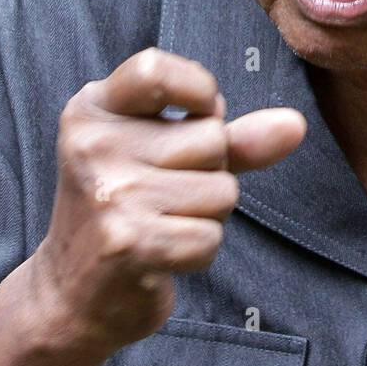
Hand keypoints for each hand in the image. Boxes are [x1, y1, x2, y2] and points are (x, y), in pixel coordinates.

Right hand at [34, 48, 305, 351]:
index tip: (197, 115)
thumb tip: (295, 124)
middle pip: (211, 137)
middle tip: (162, 196)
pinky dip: (199, 251)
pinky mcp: (126, 243)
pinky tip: (161, 255)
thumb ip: (233, 137)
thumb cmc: (130, 212)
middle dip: (209, 172)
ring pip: (220, 190)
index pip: (155, 69)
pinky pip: (210, 237)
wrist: (70, 296)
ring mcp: (108, 193)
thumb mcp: (171, 158)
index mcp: (94, 109)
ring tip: (160, 224)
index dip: (199, 91)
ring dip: (206, 215)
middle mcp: (93, 144)